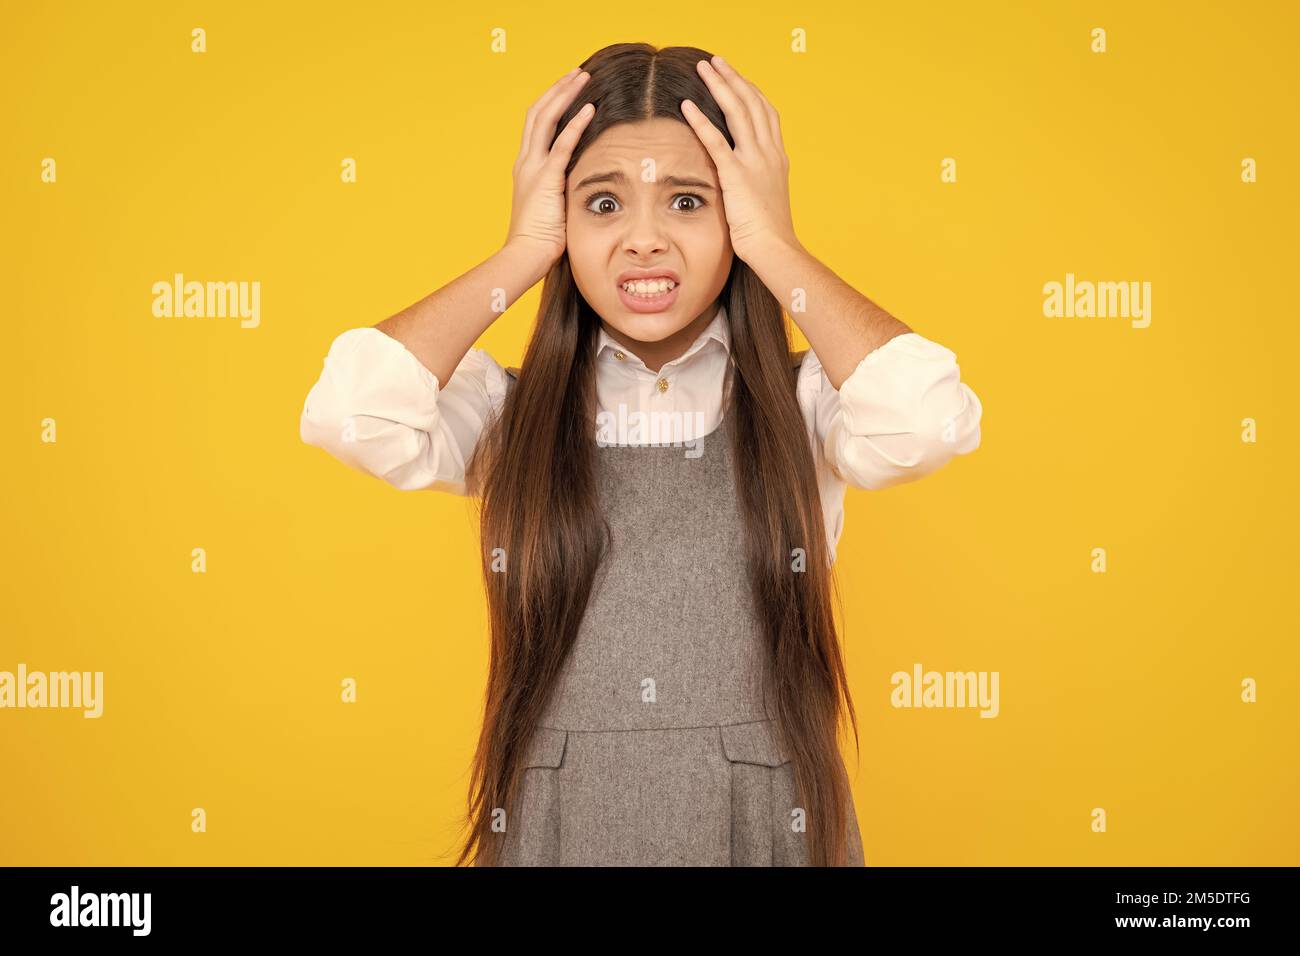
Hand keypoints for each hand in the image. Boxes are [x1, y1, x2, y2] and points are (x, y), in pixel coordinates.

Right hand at [504, 68, 597, 263]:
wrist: (525, 256)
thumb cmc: (541, 241)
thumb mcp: (552, 207)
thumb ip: (562, 189)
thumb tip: (583, 184)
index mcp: (526, 168)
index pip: (537, 125)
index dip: (552, 104)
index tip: (569, 90)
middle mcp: (526, 162)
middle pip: (538, 112)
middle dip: (558, 89)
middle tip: (577, 73)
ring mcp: (533, 168)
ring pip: (546, 118)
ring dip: (565, 95)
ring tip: (582, 78)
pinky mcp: (545, 179)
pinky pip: (562, 144)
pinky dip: (576, 123)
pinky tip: (590, 108)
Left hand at [680, 55, 799, 262]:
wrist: (776, 249)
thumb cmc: (770, 233)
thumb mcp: (767, 198)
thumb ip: (758, 180)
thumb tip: (747, 177)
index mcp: (778, 157)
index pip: (766, 113)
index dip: (751, 91)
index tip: (736, 77)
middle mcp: (769, 153)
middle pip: (753, 103)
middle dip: (734, 78)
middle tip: (716, 61)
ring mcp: (755, 162)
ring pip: (738, 112)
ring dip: (720, 86)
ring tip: (703, 68)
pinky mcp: (737, 176)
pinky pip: (716, 141)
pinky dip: (701, 120)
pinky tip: (687, 105)